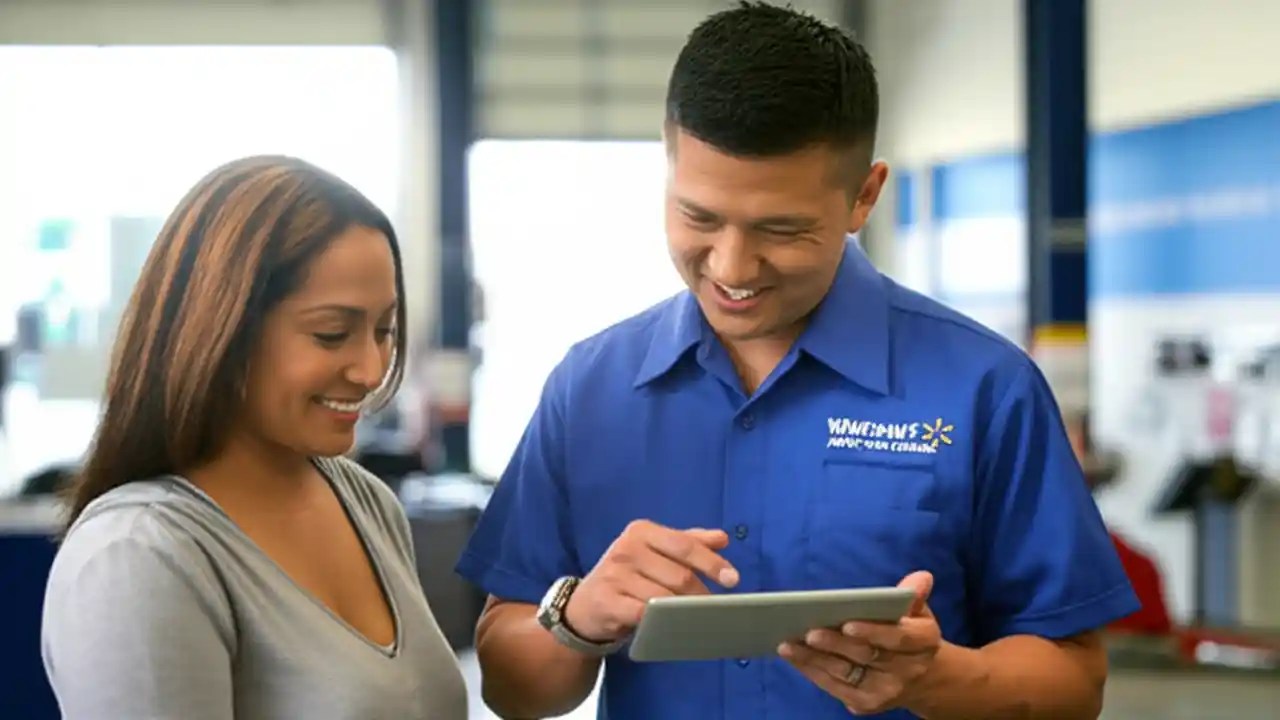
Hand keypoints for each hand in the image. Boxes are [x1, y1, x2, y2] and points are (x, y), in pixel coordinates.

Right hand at [564, 519, 739, 641]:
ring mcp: (614, 575)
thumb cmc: (628, 575)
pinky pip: (644, 614)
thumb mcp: (655, 552)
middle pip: (678, 575)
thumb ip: (688, 542)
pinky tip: (672, 627)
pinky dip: (662, 622)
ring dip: (685, 611)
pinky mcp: (607, 601)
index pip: (684, 545)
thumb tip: (722, 538)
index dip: (711, 562)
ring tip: (698, 619)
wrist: (584, 605)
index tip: (733, 580)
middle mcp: (626, 548)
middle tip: (714, 608)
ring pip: (664, 596)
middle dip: (701, 594)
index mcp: (642, 531)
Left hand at [779, 571, 941, 715]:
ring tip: (788, 644)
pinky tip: (793, 656)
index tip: (847, 623)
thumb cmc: (910, 632)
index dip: (873, 631)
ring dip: (814, 659)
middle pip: (866, 656)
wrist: (922, 677)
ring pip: (845, 673)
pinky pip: (835, 686)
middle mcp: (909, 671)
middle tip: (808, 631)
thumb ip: (912, 595)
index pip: (898, 637)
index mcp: (924, 642)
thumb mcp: (917, 611)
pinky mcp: (866, 703)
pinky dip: (811, 671)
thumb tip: (921, 578)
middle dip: (835, 644)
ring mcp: (886, 691)